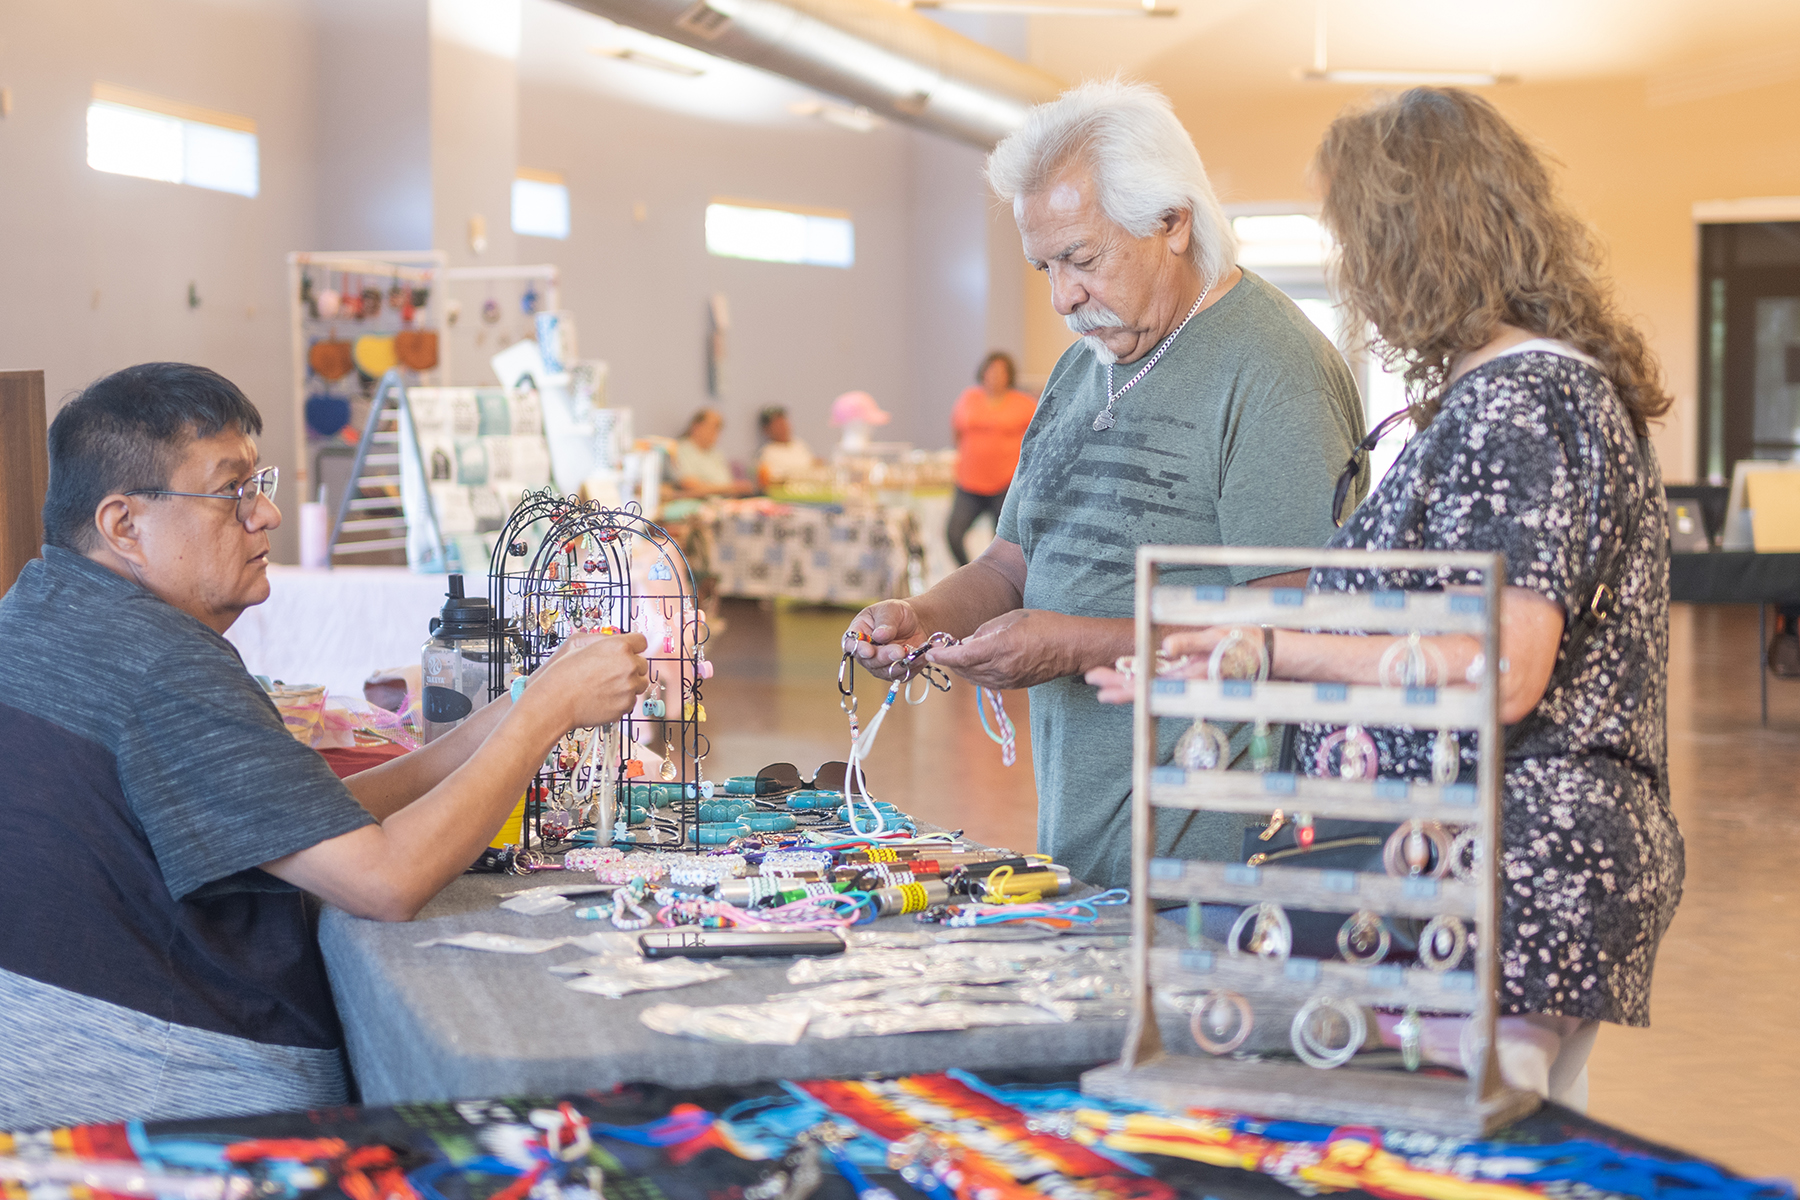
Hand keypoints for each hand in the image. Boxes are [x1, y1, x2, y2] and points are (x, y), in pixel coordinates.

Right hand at [529, 630, 648, 729]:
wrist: (554, 702)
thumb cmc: (562, 673)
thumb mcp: (577, 643)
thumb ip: (602, 640)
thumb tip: (613, 641)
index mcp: (619, 646)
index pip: (641, 641)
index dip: (633, 646)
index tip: (628, 651)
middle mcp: (628, 665)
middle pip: (642, 663)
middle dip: (630, 666)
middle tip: (612, 671)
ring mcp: (628, 687)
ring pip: (640, 683)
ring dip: (629, 683)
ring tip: (608, 685)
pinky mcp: (625, 705)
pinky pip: (631, 700)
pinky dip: (621, 699)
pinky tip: (604, 697)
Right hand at [843, 599, 926, 678]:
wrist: (914, 623)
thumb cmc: (896, 613)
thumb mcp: (890, 610)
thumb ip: (885, 622)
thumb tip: (879, 635)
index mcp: (858, 635)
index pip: (851, 645)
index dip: (859, 649)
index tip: (868, 651)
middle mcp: (866, 654)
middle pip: (870, 662)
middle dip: (885, 657)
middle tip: (899, 651)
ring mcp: (880, 666)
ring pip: (886, 671)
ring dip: (899, 664)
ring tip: (912, 652)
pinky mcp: (896, 672)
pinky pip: (903, 674)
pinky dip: (913, 666)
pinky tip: (921, 656)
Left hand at [927, 609, 1081, 690]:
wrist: (1070, 648)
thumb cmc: (1044, 626)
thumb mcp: (1011, 618)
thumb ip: (984, 630)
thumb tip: (966, 642)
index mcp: (999, 648)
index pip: (962, 657)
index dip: (943, 656)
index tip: (931, 652)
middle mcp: (1001, 668)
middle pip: (964, 670)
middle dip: (951, 660)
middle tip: (945, 648)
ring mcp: (1008, 680)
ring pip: (974, 678)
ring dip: (963, 668)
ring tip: (960, 654)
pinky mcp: (1013, 686)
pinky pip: (987, 682)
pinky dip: (976, 673)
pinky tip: (977, 662)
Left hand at [1084, 626, 1241, 703]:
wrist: (1267, 655)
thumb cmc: (1244, 645)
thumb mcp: (1217, 638)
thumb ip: (1191, 642)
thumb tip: (1164, 647)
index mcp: (1188, 677)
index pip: (1147, 687)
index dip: (1121, 687)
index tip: (1099, 684)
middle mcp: (1185, 683)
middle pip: (1143, 689)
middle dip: (1115, 684)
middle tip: (1089, 677)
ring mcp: (1187, 680)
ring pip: (1150, 687)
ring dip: (1125, 683)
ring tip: (1101, 679)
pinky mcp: (1190, 675)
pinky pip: (1161, 681)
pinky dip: (1142, 679)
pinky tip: (1128, 675)